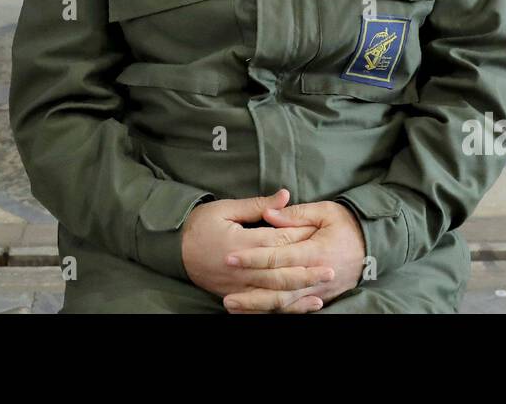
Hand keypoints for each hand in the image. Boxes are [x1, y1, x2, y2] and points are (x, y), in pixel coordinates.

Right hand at [181, 189, 331, 304]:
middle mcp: (241, 269)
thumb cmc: (200, 224)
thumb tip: (285, 196)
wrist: (174, 250)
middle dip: (307, 272)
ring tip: (321, 290)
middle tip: (331, 269)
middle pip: (280, 273)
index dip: (300, 239)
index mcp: (240, 243)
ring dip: (299, 293)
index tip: (320, 234)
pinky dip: (283, 307)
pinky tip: (300, 305)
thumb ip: (257, 205)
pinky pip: (263, 306)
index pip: (277, 242)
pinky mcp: (236, 295)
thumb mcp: (225, 208)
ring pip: (274, 293)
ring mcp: (238, 286)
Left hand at [221, 198, 366, 313]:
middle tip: (225, 292)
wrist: (373, 245)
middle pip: (278, 287)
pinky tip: (254, 312)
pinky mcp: (320, 297)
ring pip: (284, 303)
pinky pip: (294, 308)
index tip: (230, 257)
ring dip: (257, 306)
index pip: (278, 256)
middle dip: (250, 290)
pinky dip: (274, 312)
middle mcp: (316, 274)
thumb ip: (295, 214)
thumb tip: (268, 214)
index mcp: (315, 250)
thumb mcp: (325, 211)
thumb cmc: (346, 223)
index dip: (253, 258)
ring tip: (232, 305)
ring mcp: (318, 290)